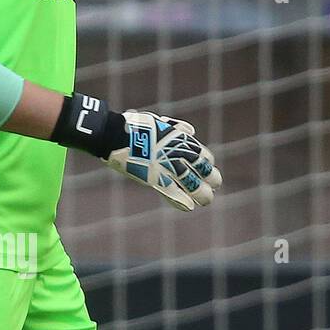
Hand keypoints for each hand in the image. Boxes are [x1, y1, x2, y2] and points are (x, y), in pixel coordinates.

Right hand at [104, 112, 221, 210]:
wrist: (115, 134)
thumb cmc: (134, 126)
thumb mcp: (159, 122)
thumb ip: (176, 127)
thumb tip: (192, 131)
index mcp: (181, 139)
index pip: (203, 155)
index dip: (207, 164)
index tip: (208, 170)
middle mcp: (178, 153)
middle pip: (202, 169)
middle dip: (211, 178)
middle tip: (214, 186)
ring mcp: (166, 166)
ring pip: (191, 183)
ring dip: (201, 193)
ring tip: (207, 200)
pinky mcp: (154, 178)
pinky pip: (170, 192)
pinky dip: (179, 200)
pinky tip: (189, 207)